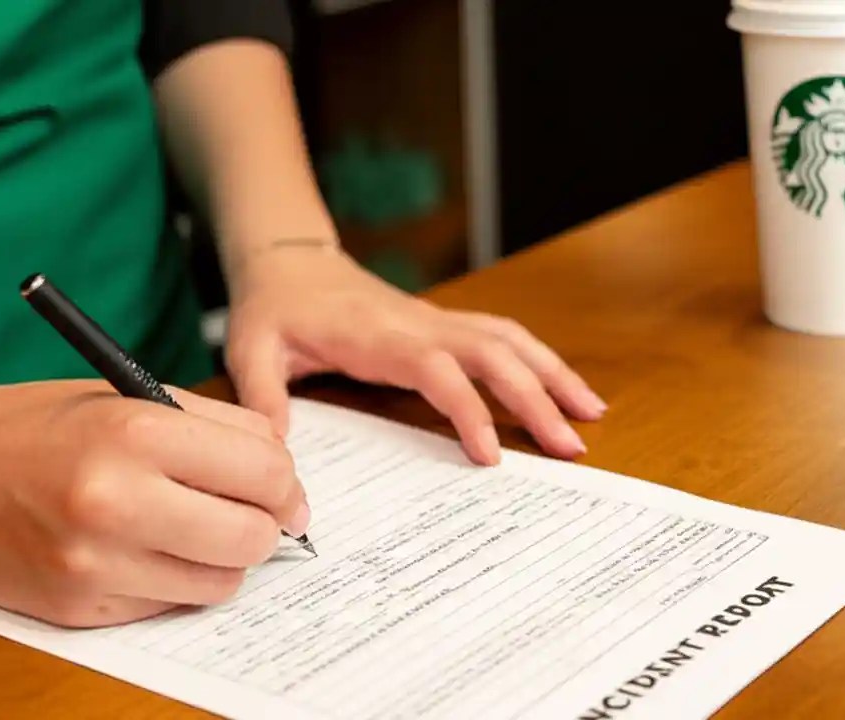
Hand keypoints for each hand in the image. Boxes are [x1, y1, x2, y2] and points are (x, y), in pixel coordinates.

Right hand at [0, 380, 308, 627]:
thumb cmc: (43, 425)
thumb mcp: (132, 397)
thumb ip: (219, 428)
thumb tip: (286, 475)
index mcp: (135, 432)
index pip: (263, 472)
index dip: (285, 482)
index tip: (281, 487)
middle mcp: (115, 502)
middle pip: (252, 537)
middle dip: (264, 525)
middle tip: (248, 512)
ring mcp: (95, 564)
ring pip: (220, 583)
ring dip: (221, 558)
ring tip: (191, 528)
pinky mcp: (79, 608)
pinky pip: (168, 605)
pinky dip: (173, 581)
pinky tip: (143, 549)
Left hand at [224, 245, 606, 464]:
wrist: (288, 262)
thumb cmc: (274, 309)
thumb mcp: (251, 350)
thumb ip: (262, 397)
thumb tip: (278, 451)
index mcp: (378, 334)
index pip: (436, 369)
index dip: (467, 410)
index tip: (489, 457)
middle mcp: (419, 323)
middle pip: (494, 352)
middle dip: (537, 397)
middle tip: (572, 447)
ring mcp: (437, 320)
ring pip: (510, 339)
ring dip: (553, 374)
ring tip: (592, 415)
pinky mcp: (443, 324)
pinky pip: (502, 336)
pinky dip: (539, 359)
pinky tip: (563, 386)